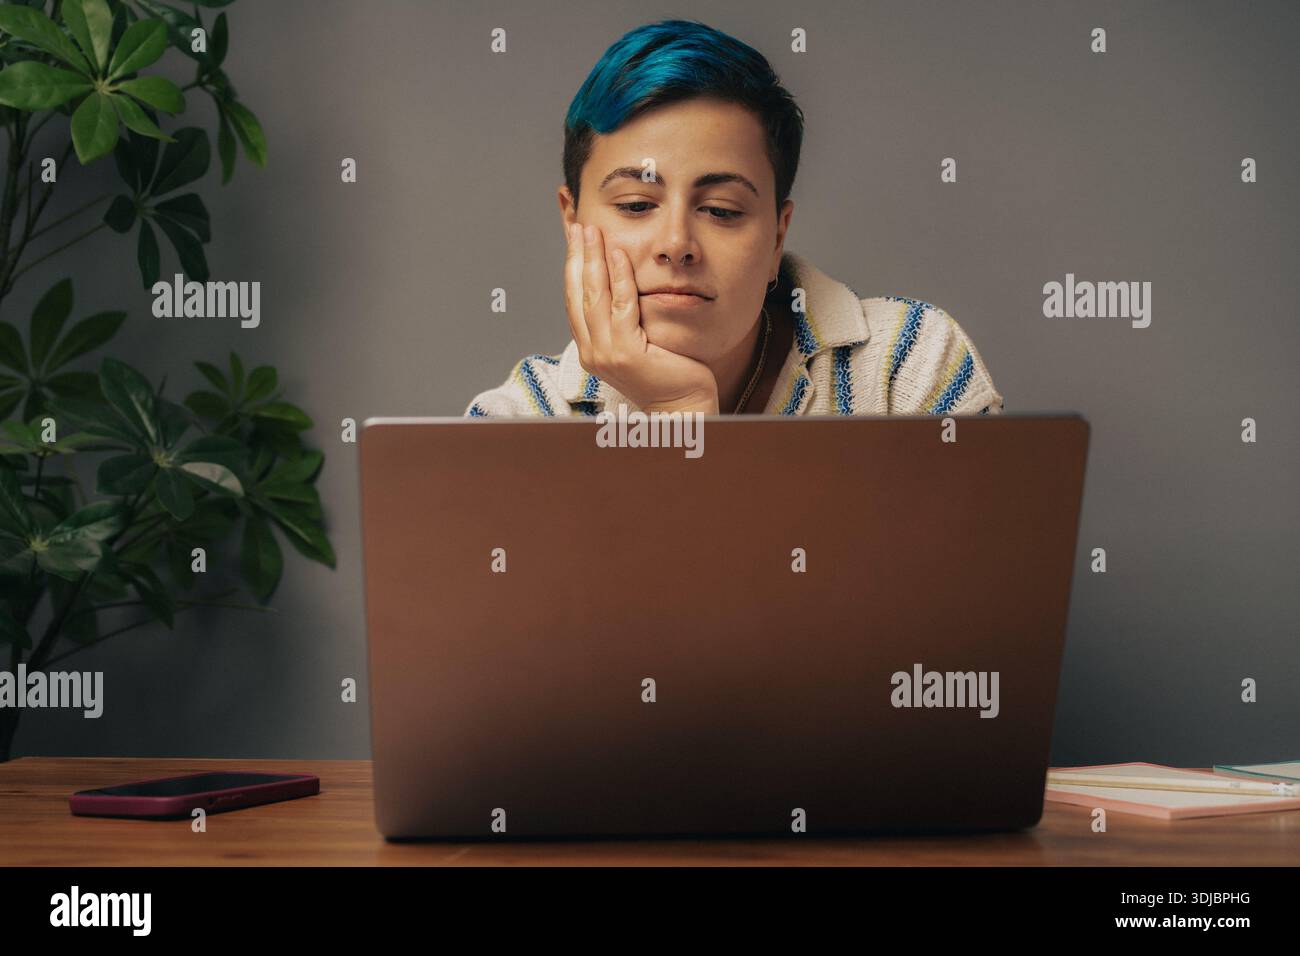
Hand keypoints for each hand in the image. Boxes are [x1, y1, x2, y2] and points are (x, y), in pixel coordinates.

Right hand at [564, 222, 719, 413]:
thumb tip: (617, 282)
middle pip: (578, 294)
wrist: (682, 405)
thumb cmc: (667, 372)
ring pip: (594, 297)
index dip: (573, 266)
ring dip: (593, 260)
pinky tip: (619, 255)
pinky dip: (619, 279)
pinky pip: (621, 308)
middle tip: (579, 226)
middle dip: (578, 256)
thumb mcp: (636, 340)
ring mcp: (607, 355)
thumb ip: (622, 316)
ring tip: (594, 232)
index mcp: (590, 348)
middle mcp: (591, 352)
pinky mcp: (627, 354)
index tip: (575, 238)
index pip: (574, 299)